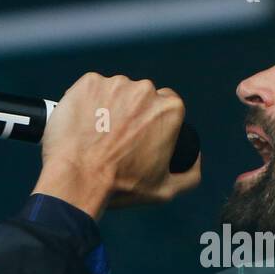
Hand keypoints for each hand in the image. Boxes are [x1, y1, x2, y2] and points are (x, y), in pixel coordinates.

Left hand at [32, 73, 201, 219]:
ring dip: (110, 107)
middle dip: (133, 112)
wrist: (78, 179)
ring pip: (116, 91)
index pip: (168, 104)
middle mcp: (145, 90)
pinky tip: (84, 124)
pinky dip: (88, 103)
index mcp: (169, 110)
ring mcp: (115, 84)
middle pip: (142, 96)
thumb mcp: (165, 190)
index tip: (142, 134)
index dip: (155, 120)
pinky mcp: (88, 83)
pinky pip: (91, 89)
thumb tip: (195, 160)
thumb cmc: (121, 186)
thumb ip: (190, 176)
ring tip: (98, 134)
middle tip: (117, 138)